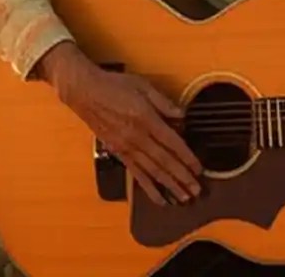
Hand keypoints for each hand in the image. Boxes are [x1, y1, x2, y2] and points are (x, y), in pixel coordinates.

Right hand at [47, 45, 203, 205]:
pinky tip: (159, 198)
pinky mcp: (118, 153)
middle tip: (196, 191)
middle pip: (164, 161)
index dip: (187, 157)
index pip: (172, 143)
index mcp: (145, 119)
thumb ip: (164, 102)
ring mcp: (126, 147)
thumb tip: (182, 116)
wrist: (85, 92)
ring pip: (151, 171)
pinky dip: (148, 188)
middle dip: (182, 178)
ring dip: (169, 186)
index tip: (199, 169)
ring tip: (183, 198)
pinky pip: (136, 174)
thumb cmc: (114, 86)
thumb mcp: (143, 85)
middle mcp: (136, 137)